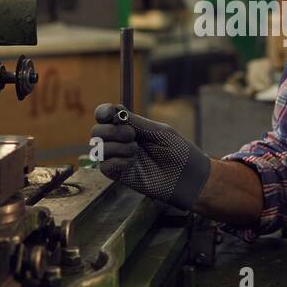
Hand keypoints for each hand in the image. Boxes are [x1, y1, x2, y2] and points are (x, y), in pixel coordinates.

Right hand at [90, 104, 211, 210]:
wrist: (189, 178)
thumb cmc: (180, 152)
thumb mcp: (160, 132)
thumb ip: (137, 122)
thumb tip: (116, 109)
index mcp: (131, 127)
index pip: (107, 116)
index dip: (103, 112)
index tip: (109, 114)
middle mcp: (122, 141)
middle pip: (97, 131)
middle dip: (111, 131)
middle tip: (132, 136)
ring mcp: (120, 158)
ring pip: (98, 148)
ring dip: (115, 147)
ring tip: (135, 151)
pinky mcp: (121, 175)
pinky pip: (104, 166)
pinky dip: (116, 161)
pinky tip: (131, 163)